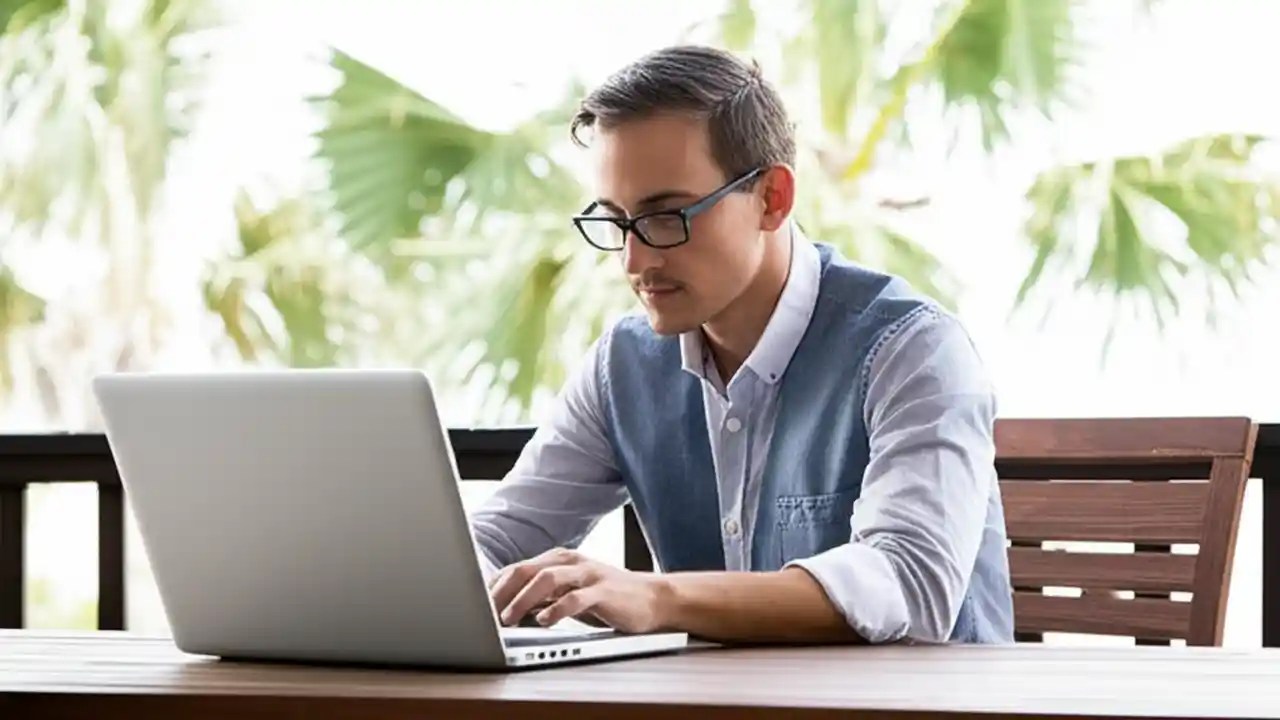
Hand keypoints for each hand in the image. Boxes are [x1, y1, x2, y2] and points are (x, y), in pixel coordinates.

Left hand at [489, 548, 672, 633]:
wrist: (652, 598)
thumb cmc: (607, 597)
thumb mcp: (570, 593)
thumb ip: (542, 596)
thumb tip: (507, 607)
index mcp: (558, 559)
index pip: (517, 568)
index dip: (494, 587)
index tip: (477, 606)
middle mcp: (570, 562)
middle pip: (526, 569)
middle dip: (502, 591)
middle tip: (486, 613)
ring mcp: (587, 575)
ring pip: (547, 579)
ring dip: (523, 599)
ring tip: (508, 617)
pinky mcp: (603, 591)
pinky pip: (576, 598)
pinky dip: (556, 609)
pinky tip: (543, 621)